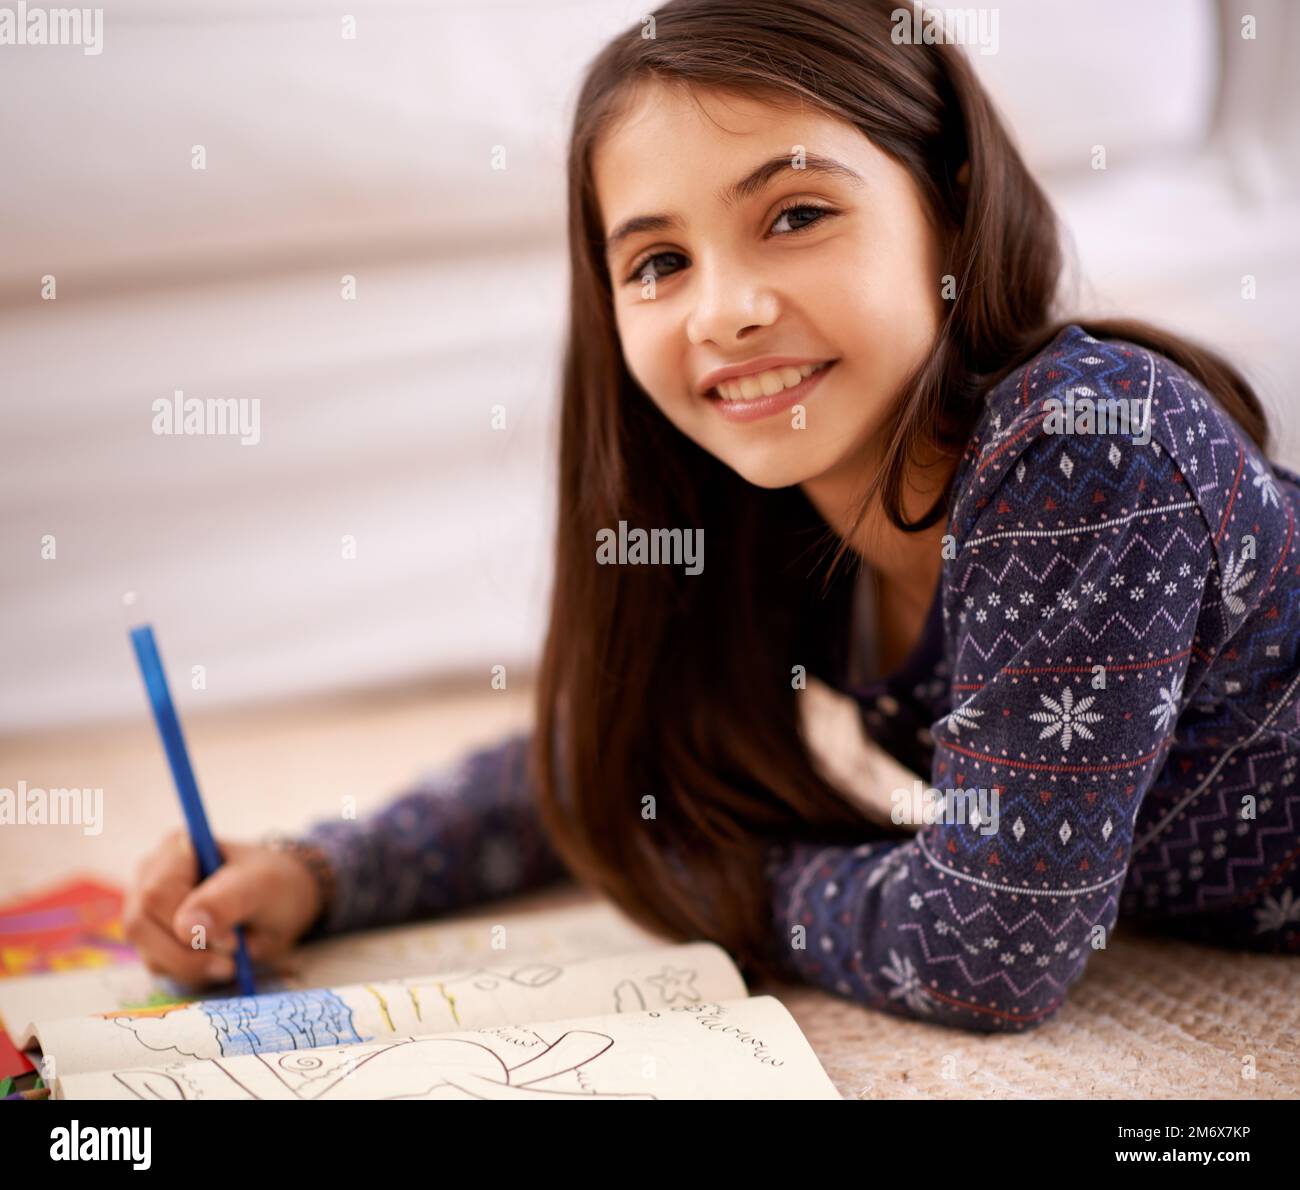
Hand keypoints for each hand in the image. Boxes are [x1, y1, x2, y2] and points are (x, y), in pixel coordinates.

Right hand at [123, 829, 323, 988]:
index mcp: (177, 848)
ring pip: (148, 952)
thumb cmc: (272, 885)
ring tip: (231, 960)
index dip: (188, 924)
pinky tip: (218, 961)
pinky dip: (191, 973)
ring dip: (193, 966)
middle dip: (190, 952)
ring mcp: (145, 910)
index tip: (233, 940)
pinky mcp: (151, 941)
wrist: (280, 905)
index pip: (157, 894)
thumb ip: (226, 900)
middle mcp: (151, 876)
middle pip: (141, 925)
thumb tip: (185, 926)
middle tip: (233, 957)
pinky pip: (158, 967)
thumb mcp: (262, 886)